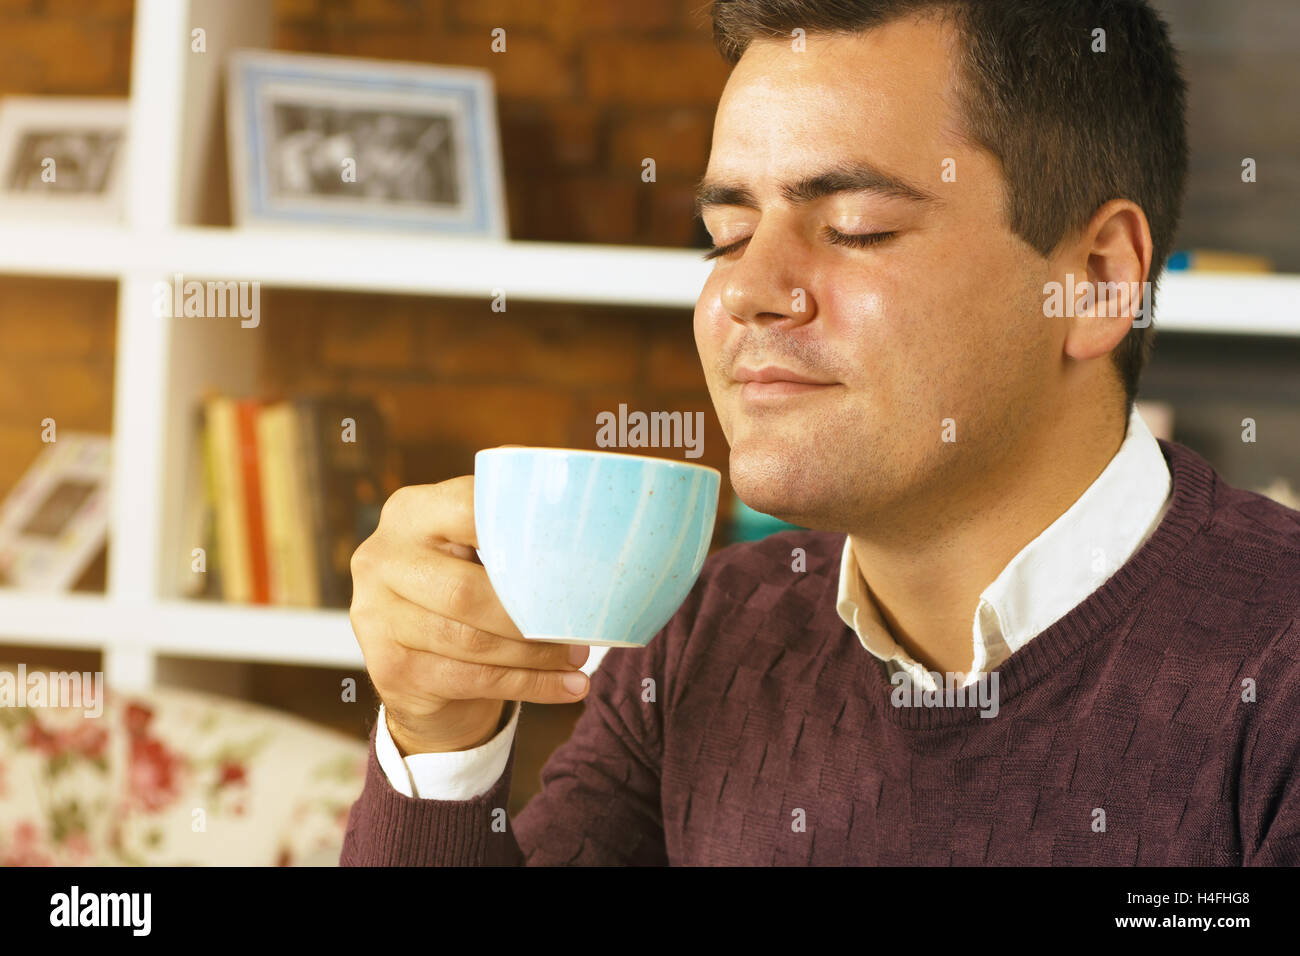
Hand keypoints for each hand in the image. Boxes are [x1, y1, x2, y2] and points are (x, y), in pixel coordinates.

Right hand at [349, 475, 590, 753]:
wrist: (421, 670)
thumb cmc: (466, 592)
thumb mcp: (477, 553)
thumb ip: (512, 537)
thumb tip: (590, 539)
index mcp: (411, 512)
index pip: (469, 509)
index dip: (522, 529)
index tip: (575, 548)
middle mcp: (381, 558)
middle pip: (466, 590)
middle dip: (532, 615)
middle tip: (581, 628)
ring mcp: (375, 616)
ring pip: (470, 641)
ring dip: (535, 655)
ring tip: (578, 658)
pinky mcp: (387, 669)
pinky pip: (470, 680)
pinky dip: (528, 685)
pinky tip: (566, 688)